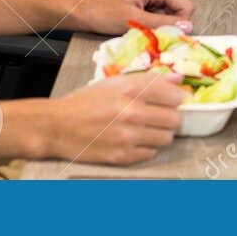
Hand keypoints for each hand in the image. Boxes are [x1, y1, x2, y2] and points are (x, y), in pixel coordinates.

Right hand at [41, 73, 185, 165]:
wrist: (57, 126)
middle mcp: (132, 113)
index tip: (170, 100)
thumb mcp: (116, 82)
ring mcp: (127, 137)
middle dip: (171, 117)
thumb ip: (149, 79)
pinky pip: (150, 153)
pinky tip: (135, 140)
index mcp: (131, 89)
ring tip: (148, 128)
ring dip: (161, 133)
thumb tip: (179, 78)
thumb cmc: (86, 101)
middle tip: (160, 116)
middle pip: (175, 119)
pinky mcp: (121, 157)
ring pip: (166, 138)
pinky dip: (147, 147)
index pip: (174, 95)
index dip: (175, 98)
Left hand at [61, 0, 195, 35]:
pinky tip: (137, 26)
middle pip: (179, 9)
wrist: (78, 9)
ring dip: (158, 25)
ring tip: (139, 28)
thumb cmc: (101, 11)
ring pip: (169, 13)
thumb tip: (188, 27)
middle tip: (149, 33)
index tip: (163, 36)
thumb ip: (162, 23)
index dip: (179, 23)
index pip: (186, 6)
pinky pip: (158, 14)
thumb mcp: (133, 21)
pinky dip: (152, 23)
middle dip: (168, 24)